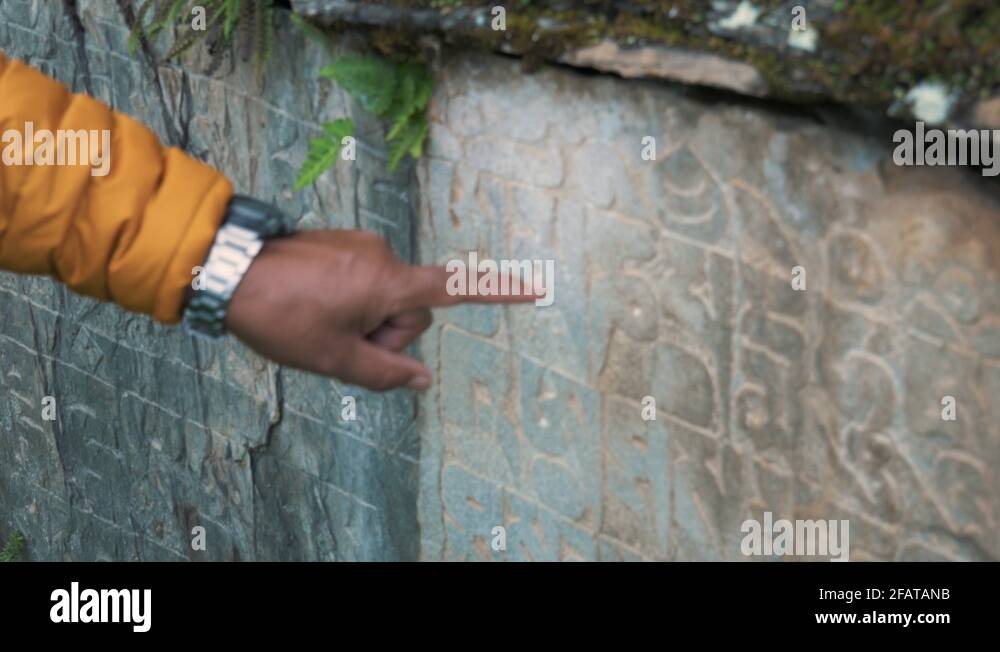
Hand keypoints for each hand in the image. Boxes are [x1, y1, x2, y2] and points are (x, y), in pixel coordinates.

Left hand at [224, 229, 534, 390]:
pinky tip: (313, 306)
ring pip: (384, 297)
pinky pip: (363, 280)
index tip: (536, 287)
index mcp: (388, 283)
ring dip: (365, 318)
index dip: (498, 291)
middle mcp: (382, 256)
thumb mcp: (333, 359)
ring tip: (320, 324)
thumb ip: (384, 373)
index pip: (455, 288)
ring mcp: (360, 246)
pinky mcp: (341, 243)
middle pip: (410, 310)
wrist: (226, 267)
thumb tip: (422, 380)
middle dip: (386, 334)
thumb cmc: (281, 316)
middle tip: (341, 343)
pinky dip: (350, 301)